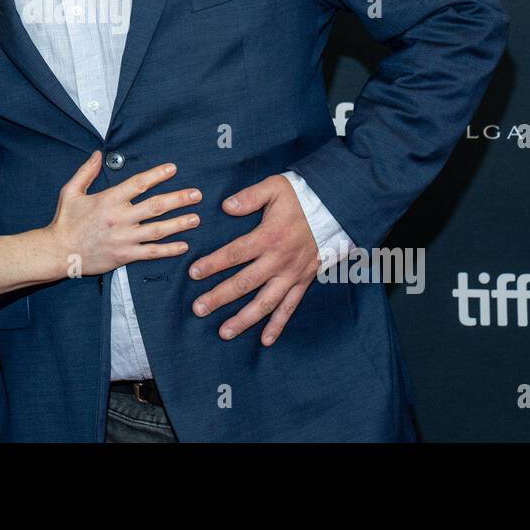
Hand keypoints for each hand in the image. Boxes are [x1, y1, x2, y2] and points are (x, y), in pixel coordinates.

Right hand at [44, 151, 200, 277]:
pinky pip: (151, 252)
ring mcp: (124, 238)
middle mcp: (120, 218)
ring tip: (196, 218)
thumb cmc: (64, 221)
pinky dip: (169, 250)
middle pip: (156, 206)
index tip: (172, 169)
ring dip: (180, 223)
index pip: (139, 184)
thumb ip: (86, 171)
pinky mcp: (124, 256)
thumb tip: (97, 153)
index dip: (157, 175)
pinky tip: (184, 246)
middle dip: (179, 199)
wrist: (57, 252)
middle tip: (196, 194)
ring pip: (158, 230)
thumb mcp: (71, 191)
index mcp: (109, 200)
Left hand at [188, 174, 320, 345]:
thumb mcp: (274, 188)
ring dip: (244, 319)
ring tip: (224, 332)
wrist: (336, 209)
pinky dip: (278, 325)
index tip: (194, 273)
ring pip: (266, 302)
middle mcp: (279, 260)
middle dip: (220, 297)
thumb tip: (226, 206)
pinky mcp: (304, 282)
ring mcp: (292, 274)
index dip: (214, 264)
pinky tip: (265, 341)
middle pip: (245, 283)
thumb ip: (250, 197)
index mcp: (269, 237)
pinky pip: (290, 307)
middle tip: (199, 309)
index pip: (235, 254)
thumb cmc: (301, 197)